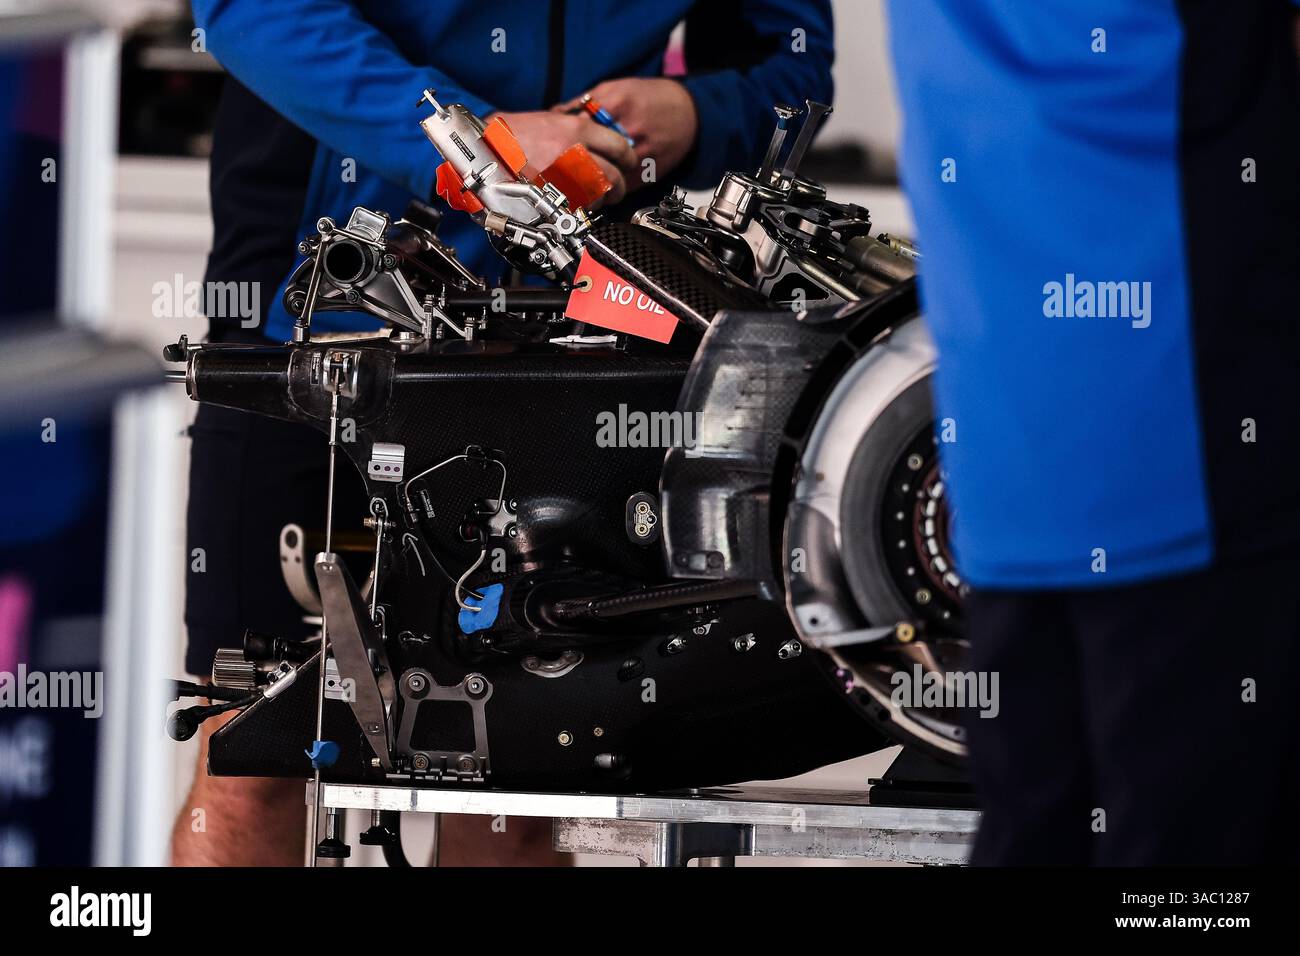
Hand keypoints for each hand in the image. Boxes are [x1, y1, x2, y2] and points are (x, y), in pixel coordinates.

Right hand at [490, 110, 638, 205]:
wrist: (487, 147)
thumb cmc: (514, 134)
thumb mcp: (554, 120)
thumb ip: (580, 132)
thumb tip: (601, 143)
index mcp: (578, 130)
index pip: (620, 146)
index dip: (628, 159)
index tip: (628, 164)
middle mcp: (575, 153)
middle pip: (614, 175)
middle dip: (619, 186)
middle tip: (616, 190)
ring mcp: (564, 177)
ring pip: (598, 195)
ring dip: (601, 200)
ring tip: (596, 199)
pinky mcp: (552, 196)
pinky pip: (577, 207)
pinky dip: (582, 208)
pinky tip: (577, 204)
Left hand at [555, 78, 698, 188]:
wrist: (689, 112)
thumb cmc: (649, 97)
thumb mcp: (615, 88)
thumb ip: (585, 101)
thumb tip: (558, 114)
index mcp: (615, 104)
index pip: (579, 126)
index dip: (563, 139)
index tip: (555, 146)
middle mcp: (628, 128)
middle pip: (591, 153)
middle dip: (575, 163)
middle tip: (563, 169)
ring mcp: (641, 151)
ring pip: (607, 174)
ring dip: (592, 180)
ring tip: (580, 182)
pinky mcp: (651, 170)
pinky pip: (624, 185)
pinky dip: (611, 187)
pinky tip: (603, 184)